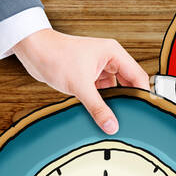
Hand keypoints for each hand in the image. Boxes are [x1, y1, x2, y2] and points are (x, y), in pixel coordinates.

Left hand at [11, 29, 148, 134]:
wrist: (32, 50)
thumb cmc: (53, 55)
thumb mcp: (79, 85)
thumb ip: (98, 107)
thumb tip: (111, 125)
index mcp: (113, 53)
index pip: (138, 76)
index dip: (142, 95)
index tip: (143, 112)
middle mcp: (109, 59)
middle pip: (129, 84)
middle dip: (128, 100)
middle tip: (130, 118)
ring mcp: (99, 67)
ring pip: (116, 89)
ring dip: (114, 102)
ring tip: (115, 116)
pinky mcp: (90, 76)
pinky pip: (103, 92)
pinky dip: (103, 102)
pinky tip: (101, 112)